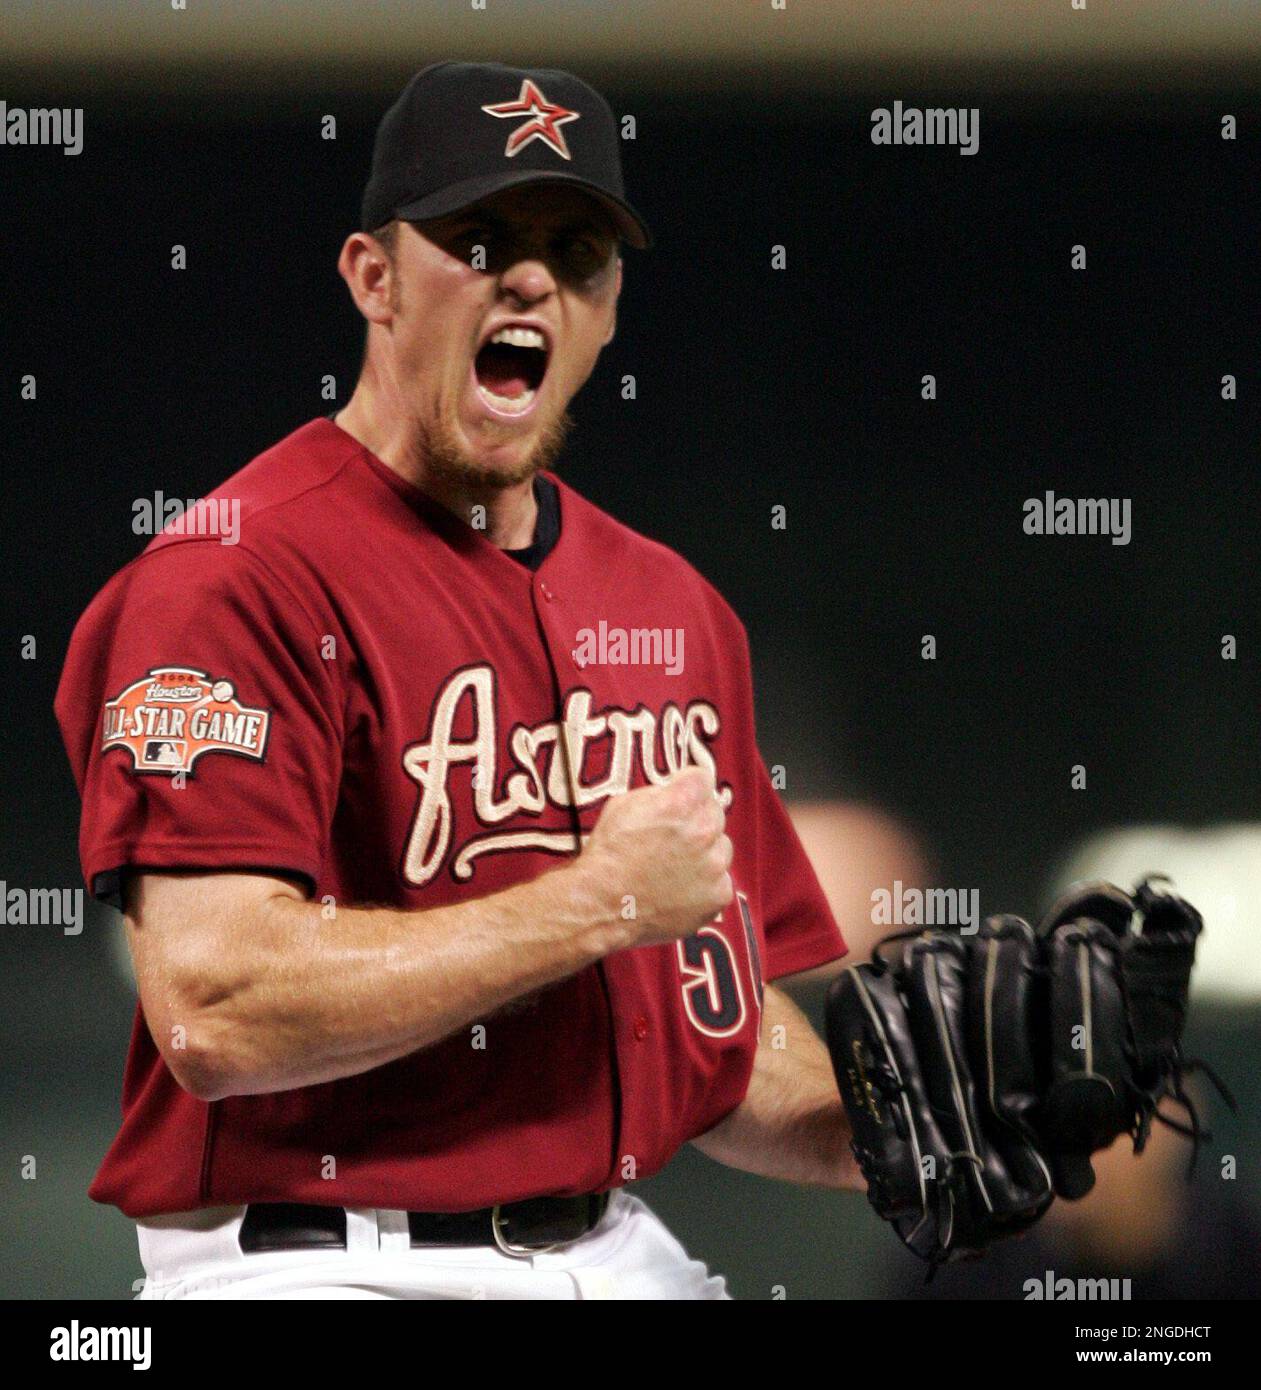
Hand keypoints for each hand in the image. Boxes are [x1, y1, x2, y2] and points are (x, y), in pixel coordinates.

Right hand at [576, 766, 733, 947]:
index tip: (681, 796)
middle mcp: (703, 830)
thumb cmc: (609, 856)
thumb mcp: (623, 805)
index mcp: (681, 801)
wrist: (603, 906)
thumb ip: (659, 793)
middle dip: (696, 820)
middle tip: (672, 838)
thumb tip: (677, 790)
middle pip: (715, 812)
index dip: (688, 787)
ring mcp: (714, 865)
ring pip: (721, 847)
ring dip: (705, 853)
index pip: (703, 779)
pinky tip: (679, 888)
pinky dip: (705, 884)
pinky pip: (721, 880)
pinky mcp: (718, 894)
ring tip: (674, 867)